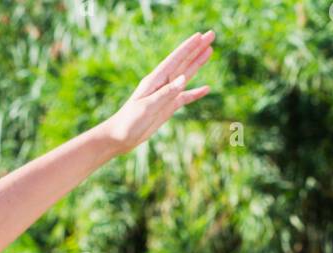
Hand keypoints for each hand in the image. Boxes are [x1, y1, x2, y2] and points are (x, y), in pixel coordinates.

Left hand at [100, 30, 214, 154]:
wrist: (120, 137)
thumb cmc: (129, 121)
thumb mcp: (147, 107)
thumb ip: (165, 94)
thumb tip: (183, 79)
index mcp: (155, 80)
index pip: (175, 59)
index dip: (188, 47)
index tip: (200, 36)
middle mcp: (162, 84)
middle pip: (183, 63)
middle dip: (197, 49)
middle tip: (211, 35)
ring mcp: (166, 95)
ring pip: (186, 76)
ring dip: (198, 63)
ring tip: (210, 51)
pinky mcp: (168, 107)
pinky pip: (185, 98)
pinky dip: (196, 93)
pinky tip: (206, 88)